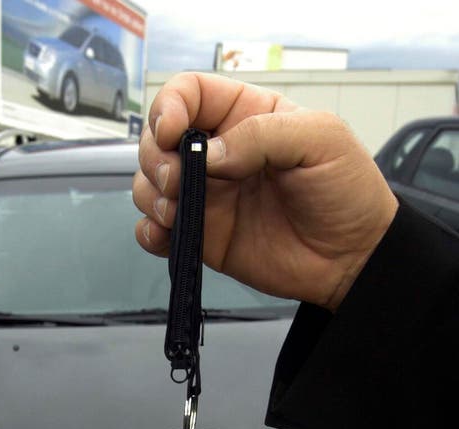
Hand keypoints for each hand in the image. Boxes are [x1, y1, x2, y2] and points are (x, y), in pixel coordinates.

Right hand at [133, 72, 397, 311]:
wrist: (353, 258)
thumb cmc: (347, 192)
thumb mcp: (320, 139)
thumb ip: (262, 135)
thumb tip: (208, 153)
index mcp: (245, 116)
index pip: (188, 95)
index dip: (169, 108)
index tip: (173, 133)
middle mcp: (219, 154)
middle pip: (158, 140)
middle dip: (155, 157)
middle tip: (176, 181)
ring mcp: (209, 196)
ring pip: (150, 184)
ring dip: (150, 194)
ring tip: (176, 211)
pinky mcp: (203, 237)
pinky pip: (156, 230)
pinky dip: (149, 231)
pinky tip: (168, 234)